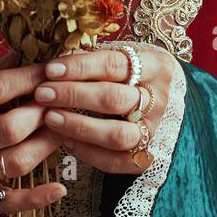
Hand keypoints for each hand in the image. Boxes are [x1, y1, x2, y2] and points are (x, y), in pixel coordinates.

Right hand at [0, 49, 66, 214]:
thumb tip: (17, 54)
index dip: (27, 78)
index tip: (51, 71)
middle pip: (8, 129)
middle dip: (40, 112)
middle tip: (60, 100)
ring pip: (14, 163)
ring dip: (45, 145)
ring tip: (63, 129)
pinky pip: (7, 202)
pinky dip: (35, 198)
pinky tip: (59, 188)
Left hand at [31, 43, 176, 175]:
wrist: (173, 103)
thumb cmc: (138, 73)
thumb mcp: (126, 55)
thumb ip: (94, 58)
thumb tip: (58, 62)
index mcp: (156, 66)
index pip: (115, 64)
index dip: (80, 67)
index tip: (51, 69)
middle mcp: (160, 100)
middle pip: (114, 99)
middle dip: (74, 95)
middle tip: (43, 93)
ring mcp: (155, 131)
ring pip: (117, 135)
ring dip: (79, 127)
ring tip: (50, 118)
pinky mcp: (148, 156)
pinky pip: (116, 161)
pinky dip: (88, 153)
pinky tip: (65, 141)